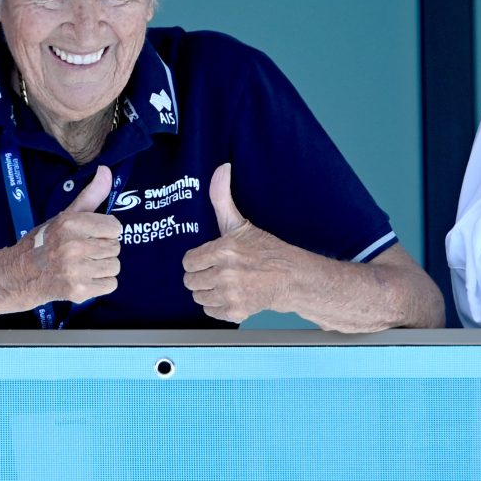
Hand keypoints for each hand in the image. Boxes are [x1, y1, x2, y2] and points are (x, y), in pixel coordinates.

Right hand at [0, 165, 120, 306]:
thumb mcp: (65, 216)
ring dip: (102, 268)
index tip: (89, 236)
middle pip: (116, 247)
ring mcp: (76, 270)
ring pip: (115, 266)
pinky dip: (100, 284)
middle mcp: (73, 246)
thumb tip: (107, 171)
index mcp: (71, 223)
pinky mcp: (79, 291)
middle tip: (82, 253)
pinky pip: (111, 284)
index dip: (104, 232)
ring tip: (83, 266)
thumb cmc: (45, 242)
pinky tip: (83, 279)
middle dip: (102, 250)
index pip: (115, 227)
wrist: (20, 274)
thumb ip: (90, 195)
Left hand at [181, 162, 305, 322]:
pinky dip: (218, 306)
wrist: (292, 278)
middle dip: (201, 276)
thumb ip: (222, 198)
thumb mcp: (240, 223)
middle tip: (216, 271)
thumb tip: (221, 168)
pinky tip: (230, 295)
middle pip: (190, 281)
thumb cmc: (266, 250)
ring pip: (198, 297)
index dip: (196, 260)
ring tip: (223, 283)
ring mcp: (230, 294)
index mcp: (222, 250)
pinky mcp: (236, 311)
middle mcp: (224, 274)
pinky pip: (210, 311)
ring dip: (208, 291)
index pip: (188, 262)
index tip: (208, 259)